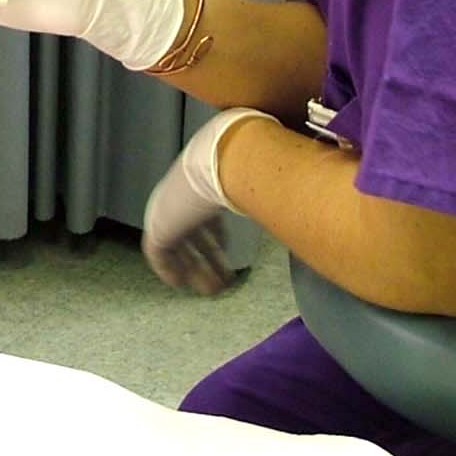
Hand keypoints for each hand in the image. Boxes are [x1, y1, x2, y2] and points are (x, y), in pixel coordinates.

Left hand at [142, 108, 271, 293]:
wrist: (215, 165)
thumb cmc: (240, 170)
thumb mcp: (254, 185)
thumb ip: (266, 195)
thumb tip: (298, 199)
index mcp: (198, 188)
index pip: (204, 216)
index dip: (215, 235)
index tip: (227, 250)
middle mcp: (179, 200)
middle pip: (192, 236)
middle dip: (209, 259)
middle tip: (224, 279)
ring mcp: (166, 214)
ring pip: (179, 249)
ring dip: (196, 269)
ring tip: (214, 289)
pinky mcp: (157, 229)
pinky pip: (160, 257)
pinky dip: (171, 270)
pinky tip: (184, 284)